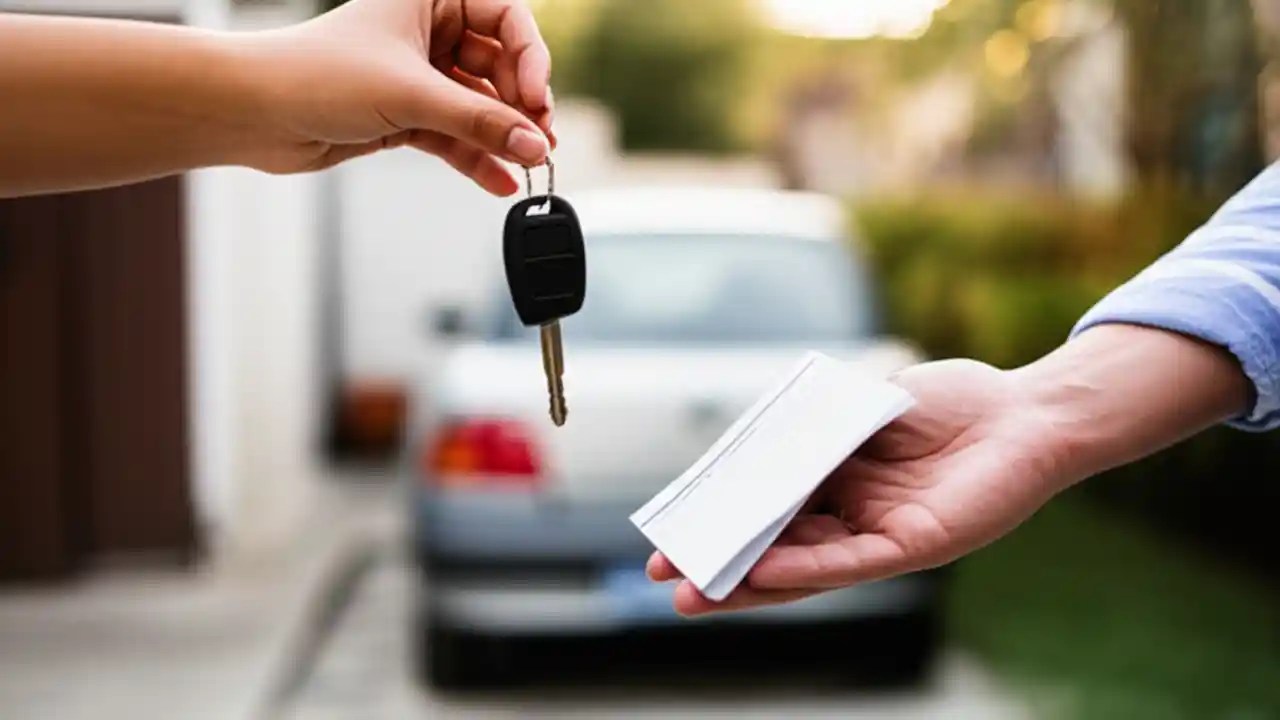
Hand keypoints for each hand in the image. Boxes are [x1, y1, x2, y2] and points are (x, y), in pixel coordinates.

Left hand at [242, 0, 555, 194]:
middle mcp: (426, 29)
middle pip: (498, 66)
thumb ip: (480, 122)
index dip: (529, 58)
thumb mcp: (411, 94)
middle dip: (519, 107)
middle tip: (539, 140)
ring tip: (528, 164)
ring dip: (502, 137)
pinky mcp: (404, 113)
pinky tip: (499, 181)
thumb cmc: (314, 74)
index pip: (506, 17)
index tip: (535, 99)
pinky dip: (476, 157)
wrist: (253, 112)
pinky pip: (455, 135)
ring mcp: (417, 73)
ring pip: (477, 105)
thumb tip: (534, 144)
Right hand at [646, 358, 1070, 615]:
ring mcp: (881, 534)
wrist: (1027, 409)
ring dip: (749, 581)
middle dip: (720, 565)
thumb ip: (809, 435)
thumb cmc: (949, 401)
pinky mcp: (917, 544)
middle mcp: (852, 515)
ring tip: (697, 593)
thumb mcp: (859, 408)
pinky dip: (805, 569)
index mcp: (836, 482)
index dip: (719, 520)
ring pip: (804, 567)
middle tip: (667, 580)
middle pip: (775, 547)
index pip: (766, 508)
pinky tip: (763, 574)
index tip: (670, 531)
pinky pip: (852, 563)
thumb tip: (746, 456)